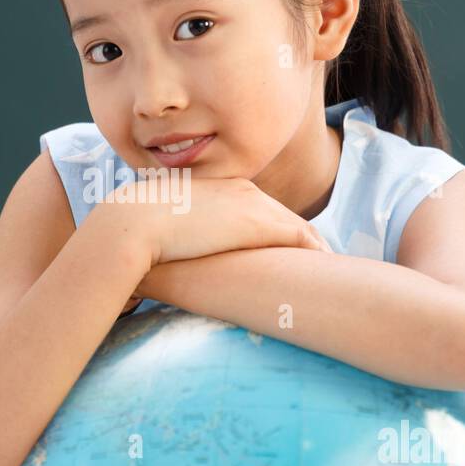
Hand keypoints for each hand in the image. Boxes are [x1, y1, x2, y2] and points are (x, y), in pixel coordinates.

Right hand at [98, 176, 331, 266]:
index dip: (274, 234)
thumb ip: (173, 242)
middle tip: (321, 267)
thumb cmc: (134, 233)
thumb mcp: (159, 233)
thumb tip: (164, 265)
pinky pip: (304, 239)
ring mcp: (255, 205)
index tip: (285, 256)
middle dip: (303, 242)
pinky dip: (317, 255)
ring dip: (315, 251)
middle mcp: (242, 190)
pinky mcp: (262, 224)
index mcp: (219, 189)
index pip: (258, 212)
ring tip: (331, 276)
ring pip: (299, 228)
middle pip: (284, 218)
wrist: (134, 222)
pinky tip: (327, 274)